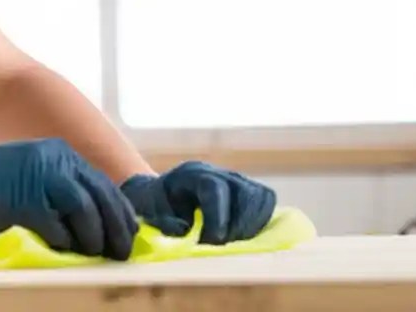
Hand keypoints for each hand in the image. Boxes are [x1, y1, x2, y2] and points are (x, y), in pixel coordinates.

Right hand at [0, 138, 137, 259]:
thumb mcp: (28, 178)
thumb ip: (58, 192)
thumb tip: (95, 224)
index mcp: (57, 152)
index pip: (101, 183)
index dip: (119, 212)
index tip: (127, 235)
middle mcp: (54, 158)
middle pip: (101, 195)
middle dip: (117, 227)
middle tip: (122, 253)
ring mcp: (39, 176)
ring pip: (85, 210)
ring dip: (95, 237)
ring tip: (96, 255)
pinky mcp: (24, 198)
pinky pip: (57, 226)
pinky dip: (65, 243)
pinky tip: (63, 251)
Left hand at [121, 161, 274, 244]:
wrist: (157, 193)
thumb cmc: (153, 205)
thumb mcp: (150, 212)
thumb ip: (165, 223)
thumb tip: (185, 230)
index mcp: (190, 174)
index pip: (215, 188)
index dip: (218, 217)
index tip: (214, 241)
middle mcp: (217, 172)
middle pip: (245, 191)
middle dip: (239, 224)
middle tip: (222, 243)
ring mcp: (235, 180)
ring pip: (261, 196)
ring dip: (253, 224)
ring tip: (234, 240)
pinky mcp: (247, 191)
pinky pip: (266, 201)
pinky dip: (261, 221)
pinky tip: (242, 235)